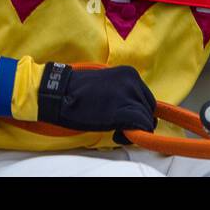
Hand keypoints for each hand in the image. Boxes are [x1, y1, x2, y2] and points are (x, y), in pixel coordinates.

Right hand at [36, 63, 156, 142]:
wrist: (61, 93)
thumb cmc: (79, 91)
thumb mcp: (108, 83)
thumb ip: (124, 91)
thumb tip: (135, 108)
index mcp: (130, 73)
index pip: (145, 97)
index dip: (137, 110)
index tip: (122, 117)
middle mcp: (134, 81)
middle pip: (148, 107)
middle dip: (137, 119)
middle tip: (119, 125)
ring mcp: (130, 96)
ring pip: (146, 118)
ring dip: (134, 128)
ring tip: (115, 130)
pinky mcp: (125, 111)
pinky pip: (141, 127)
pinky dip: (131, 136)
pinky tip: (116, 134)